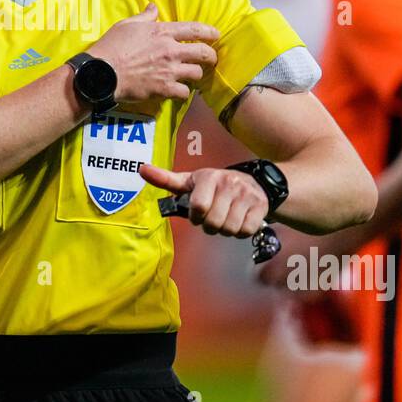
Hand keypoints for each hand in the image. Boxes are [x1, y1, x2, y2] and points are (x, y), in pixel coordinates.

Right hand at [88, 4, 218, 104]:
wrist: (102, 72)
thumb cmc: (112, 46)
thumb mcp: (127, 25)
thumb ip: (145, 17)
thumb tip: (153, 7)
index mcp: (162, 32)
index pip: (195, 30)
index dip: (209, 32)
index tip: (216, 35)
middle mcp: (170, 50)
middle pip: (203, 53)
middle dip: (211, 56)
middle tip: (210, 59)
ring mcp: (169, 70)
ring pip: (197, 73)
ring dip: (195, 74)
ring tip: (191, 75)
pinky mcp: (164, 89)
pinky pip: (184, 92)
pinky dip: (183, 92)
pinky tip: (178, 90)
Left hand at [139, 164, 270, 237]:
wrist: (254, 182)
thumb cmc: (214, 185)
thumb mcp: (190, 181)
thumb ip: (166, 179)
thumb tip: (141, 169)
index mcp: (209, 177)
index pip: (199, 206)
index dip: (196, 216)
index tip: (198, 212)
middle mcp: (229, 183)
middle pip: (214, 222)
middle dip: (210, 225)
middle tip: (212, 217)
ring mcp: (246, 195)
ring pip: (230, 228)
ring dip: (225, 230)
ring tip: (225, 218)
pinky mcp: (260, 207)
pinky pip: (246, 231)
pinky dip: (240, 232)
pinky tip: (239, 220)